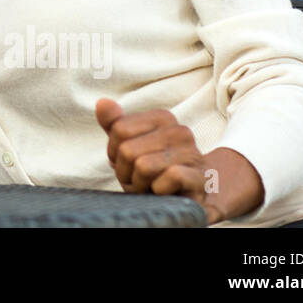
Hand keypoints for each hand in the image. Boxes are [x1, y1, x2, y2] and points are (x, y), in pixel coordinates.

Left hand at [95, 99, 263, 223]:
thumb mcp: (126, 147)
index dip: (115, 152)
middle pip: (127, 150)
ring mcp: (193, 154)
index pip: (119, 129)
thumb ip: (113, 124)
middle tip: (139, 178)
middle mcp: (180, 131)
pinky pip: (169, 178)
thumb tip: (102, 102)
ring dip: (140, 184)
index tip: (128, 162)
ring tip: (150, 185)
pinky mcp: (200, 178)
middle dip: (126, 171)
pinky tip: (164, 193)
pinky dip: (159, 191)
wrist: (181, 200)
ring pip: (143, 166)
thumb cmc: (149, 173)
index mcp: (162, 118)